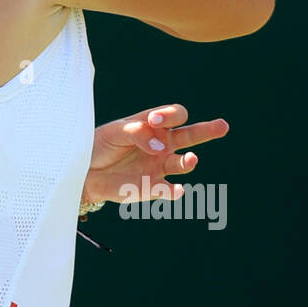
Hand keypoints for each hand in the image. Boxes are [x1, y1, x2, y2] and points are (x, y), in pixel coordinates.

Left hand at [82, 104, 228, 205]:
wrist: (84, 170)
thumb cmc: (100, 145)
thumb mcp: (114, 131)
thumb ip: (137, 132)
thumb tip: (161, 146)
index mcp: (153, 126)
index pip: (174, 115)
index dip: (169, 116)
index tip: (153, 122)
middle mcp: (162, 145)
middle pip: (190, 136)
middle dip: (206, 131)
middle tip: (222, 126)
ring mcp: (159, 166)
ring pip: (183, 163)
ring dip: (189, 161)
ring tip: (190, 159)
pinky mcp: (152, 187)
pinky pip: (168, 189)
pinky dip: (174, 191)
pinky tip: (177, 190)